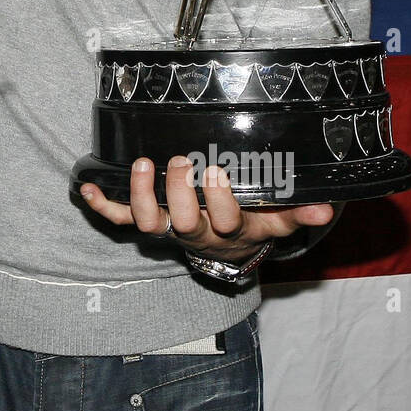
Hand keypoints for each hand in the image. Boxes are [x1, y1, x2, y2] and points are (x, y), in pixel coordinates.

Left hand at [80, 156, 334, 268]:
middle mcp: (195, 231)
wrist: (226, 250)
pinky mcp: (147, 221)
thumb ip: (297, 212)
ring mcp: (168, 227)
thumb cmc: (251, 222)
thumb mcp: (276, 219)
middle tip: (182, 160)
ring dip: (141, 195)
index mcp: (229, 229)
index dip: (220, 199)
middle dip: (180, 190)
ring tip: (143, 165)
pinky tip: (84, 187)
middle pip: (183, 220)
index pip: (226, 220)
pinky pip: (120, 218)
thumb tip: (325, 207)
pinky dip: (101, 205)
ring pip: (149, 222)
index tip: (219, 170)